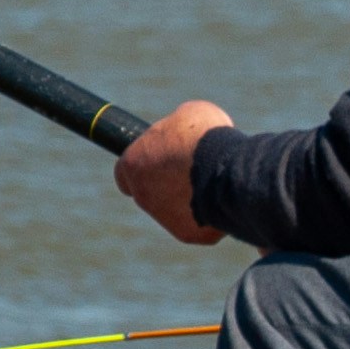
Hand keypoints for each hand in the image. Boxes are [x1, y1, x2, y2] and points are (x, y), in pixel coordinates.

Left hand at [116, 100, 234, 245]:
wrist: (225, 169)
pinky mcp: (188, 233)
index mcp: (133, 164)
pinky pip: (198, 224)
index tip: (157, 161)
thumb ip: (178, 129)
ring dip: (189, 198)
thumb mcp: (189, 115)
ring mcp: (163, 218)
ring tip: (214, 181)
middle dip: (169, 183)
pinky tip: (223, 199)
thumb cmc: (203, 136)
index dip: (141, 166)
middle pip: (150, 193)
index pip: (124, 173)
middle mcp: (142, 195)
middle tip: (193, 170)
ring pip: (175, 210)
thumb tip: (186, 134)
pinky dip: (208, 214)